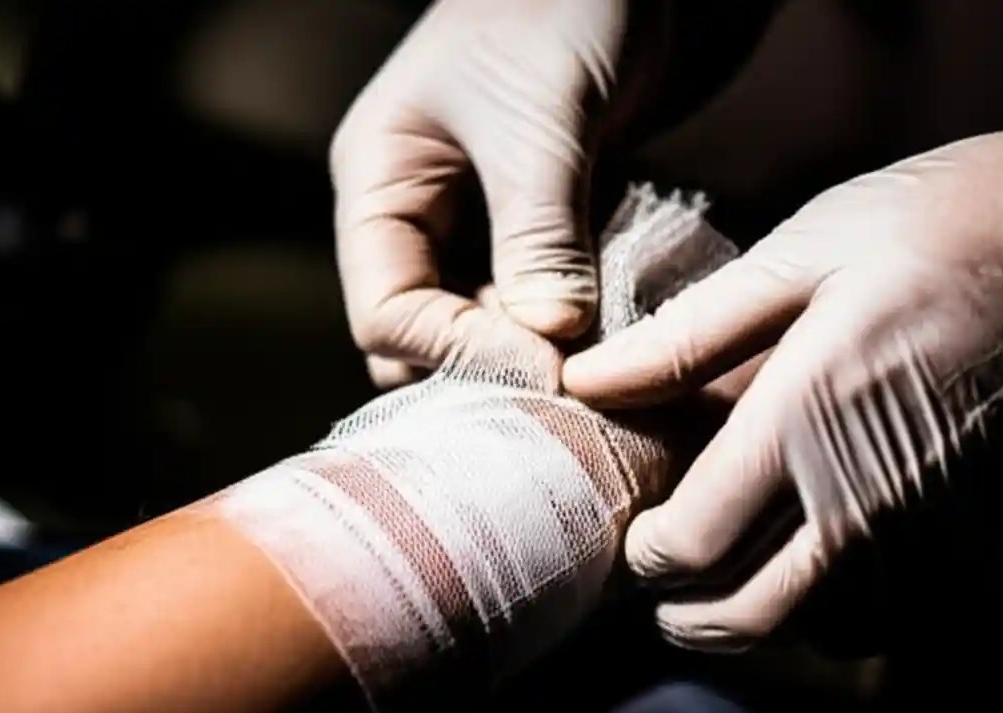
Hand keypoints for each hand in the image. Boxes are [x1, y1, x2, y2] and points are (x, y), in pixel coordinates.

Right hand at [332, 0, 774, 387]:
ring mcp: (481, 223)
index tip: (546, 370)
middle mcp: (420, 213)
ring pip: (491, 326)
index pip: (386, 312)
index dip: (457, 353)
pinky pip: (544, 299)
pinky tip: (622, 333)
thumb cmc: (560, 7)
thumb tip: (550, 344)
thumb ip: (540, 232)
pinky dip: (578, 323)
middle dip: (492, 365)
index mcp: (380, 182)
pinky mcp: (542, 226)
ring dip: (543, 352)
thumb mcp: (540, 120)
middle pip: (429, 335)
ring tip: (603, 369)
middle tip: (571, 385)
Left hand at [562, 101, 1002, 650]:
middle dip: (689, 613)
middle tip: (671, 575)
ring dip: (771, 611)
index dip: (645, 552)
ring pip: (828, 630)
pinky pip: (907, 615)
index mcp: (808, 420)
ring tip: (748, 559)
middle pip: (749, 620)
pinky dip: (853, 605)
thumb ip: (692, 332)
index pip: (691, 542)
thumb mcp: (809, 247)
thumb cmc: (958, 221)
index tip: (639, 527)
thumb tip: (590, 378)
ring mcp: (946, 535)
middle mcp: (873, 501)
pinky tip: (837, 547)